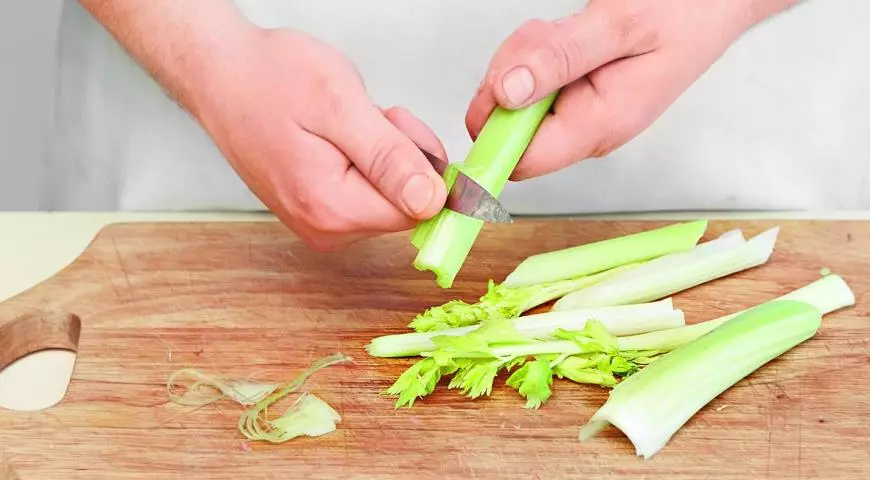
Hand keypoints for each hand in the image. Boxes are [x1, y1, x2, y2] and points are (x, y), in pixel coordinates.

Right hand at [194, 28, 446, 250]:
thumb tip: (430, 201)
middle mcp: (325, 228)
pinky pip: (366, 192)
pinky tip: (338, 136)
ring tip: (345, 123)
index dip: (421, 163)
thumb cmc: (269, 79)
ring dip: (382, 156)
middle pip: (405, 205)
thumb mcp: (341, 105)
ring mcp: (319, 223)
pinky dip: (365, 160)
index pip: (420, 209)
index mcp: (331, 209)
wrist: (222, 75)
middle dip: (400, 157)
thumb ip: (389, 158)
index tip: (393, 125)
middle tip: (368, 118)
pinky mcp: (317, 211)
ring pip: (388, 197)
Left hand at [465, 0, 798, 179]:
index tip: (495, 88)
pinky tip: (566, 36)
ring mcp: (580, 113)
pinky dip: (536, 53)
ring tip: (567, 31)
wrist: (716, 2)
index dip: (494, 131)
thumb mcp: (620, 25)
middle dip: (509, 80)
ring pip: (514, 100)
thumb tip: (505, 93)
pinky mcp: (575, 96)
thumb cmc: (686, 13)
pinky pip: (530, 82)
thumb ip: (559, 58)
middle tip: (547, 39)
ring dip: (524, 58)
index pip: (521, 161)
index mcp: (600, 125)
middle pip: (509, 126)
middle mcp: (587, 129)